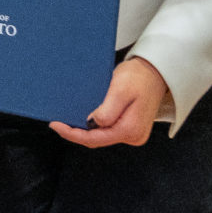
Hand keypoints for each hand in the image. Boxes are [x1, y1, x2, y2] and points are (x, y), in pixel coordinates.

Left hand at [53, 55, 167, 147]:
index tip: (56, 125)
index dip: (72, 134)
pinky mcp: (131, 128)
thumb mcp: (120, 90)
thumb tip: (91, 123)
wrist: (155, 73)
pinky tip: (84, 118)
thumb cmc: (139, 78)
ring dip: (85, 130)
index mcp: (130, 130)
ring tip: (68, 120)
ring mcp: (133, 134)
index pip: (95, 139)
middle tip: (58, 123)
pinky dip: (94, 126)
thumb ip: (107, 111)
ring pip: (102, 136)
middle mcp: (133, 136)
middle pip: (97, 140)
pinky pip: (108, 131)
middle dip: (76, 133)